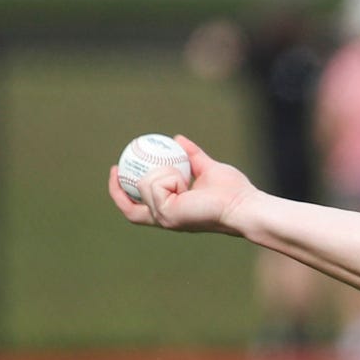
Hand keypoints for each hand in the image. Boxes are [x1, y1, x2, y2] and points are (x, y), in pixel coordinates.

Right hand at [105, 134, 255, 234]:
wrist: (244, 205)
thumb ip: (193, 156)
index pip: (138, 208)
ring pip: (144, 187)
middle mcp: (165, 219)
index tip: (119, 168)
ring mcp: (165, 219)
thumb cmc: (233, 192)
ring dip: (160, 174)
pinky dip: (168, 177)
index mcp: (171, 211)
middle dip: (116, 189)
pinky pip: (155, 185)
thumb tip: (177, 139)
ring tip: (182, 176)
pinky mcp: (168, 214)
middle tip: (115, 167)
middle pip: (128, 209)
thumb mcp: (207, 168)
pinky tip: (184, 182)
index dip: (123, 191)